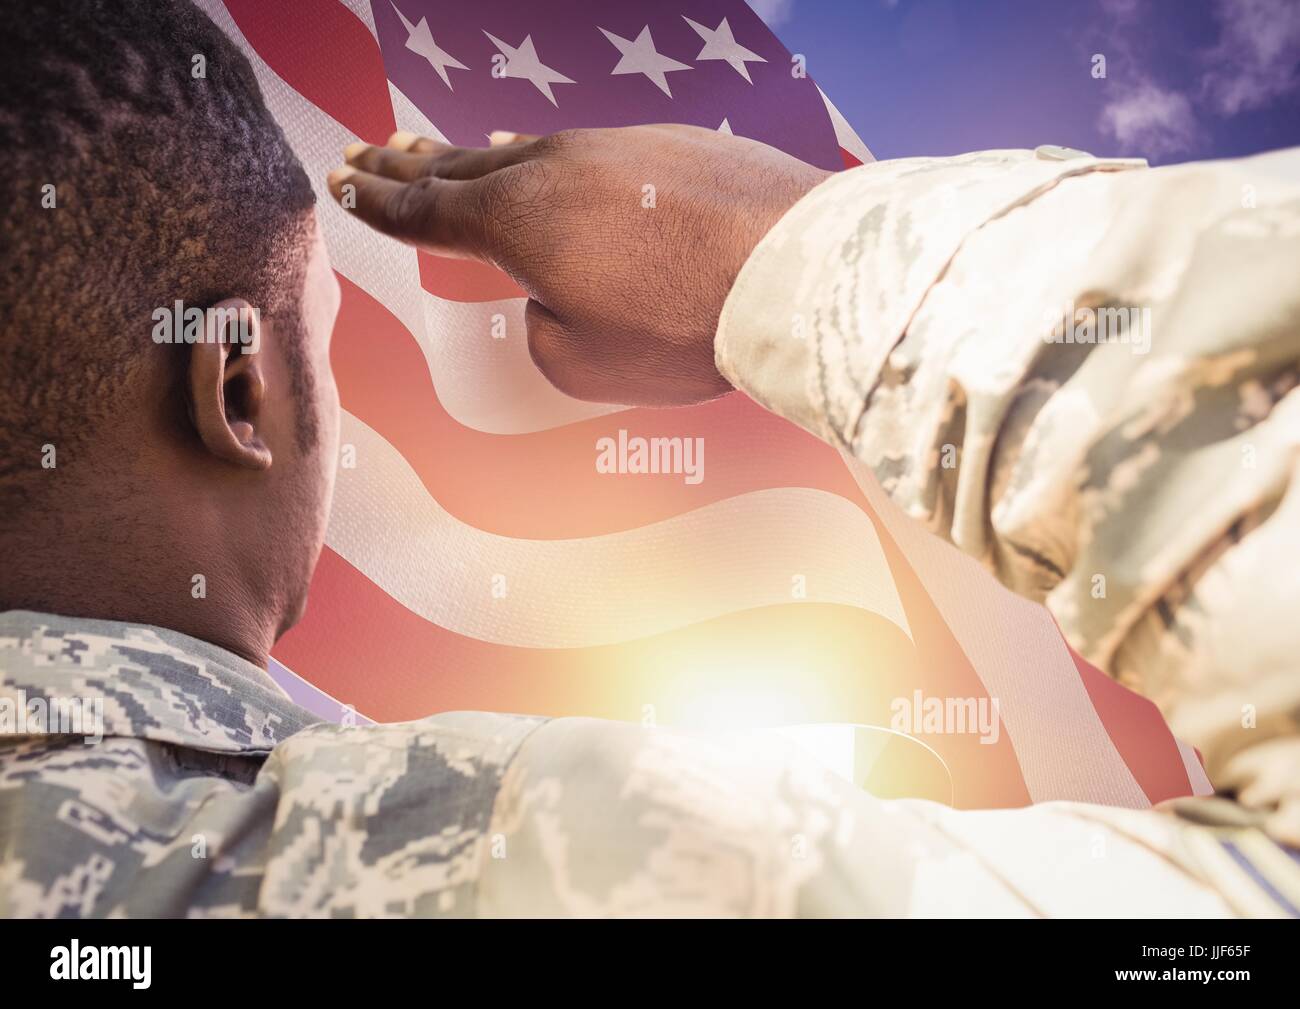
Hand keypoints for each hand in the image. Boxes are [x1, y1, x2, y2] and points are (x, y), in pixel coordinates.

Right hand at [328, 125, 828, 405]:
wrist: (791, 264)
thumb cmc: (684, 324)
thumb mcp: (584, 362)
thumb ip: (544, 331)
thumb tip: (553, 300)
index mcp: (515, 222)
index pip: (426, 211)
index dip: (379, 202)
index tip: (345, 184)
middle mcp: (552, 168)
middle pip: (460, 165)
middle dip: (406, 164)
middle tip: (367, 154)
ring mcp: (611, 146)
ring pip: (523, 152)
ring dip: (473, 156)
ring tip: (439, 152)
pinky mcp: (666, 143)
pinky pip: (584, 151)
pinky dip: (545, 157)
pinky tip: (543, 157)